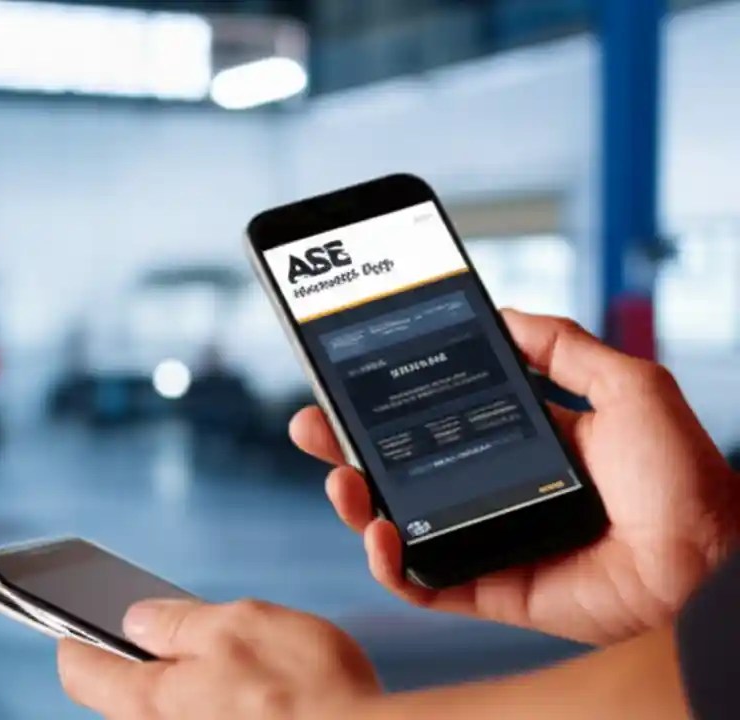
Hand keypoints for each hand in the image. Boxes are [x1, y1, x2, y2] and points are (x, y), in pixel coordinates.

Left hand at [58, 599, 379, 719]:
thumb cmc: (307, 691)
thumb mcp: (238, 625)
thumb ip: (177, 623)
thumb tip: (138, 620)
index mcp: (149, 701)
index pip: (77, 671)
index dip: (75, 637)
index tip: (79, 618)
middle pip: (124, 696)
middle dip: (143, 661)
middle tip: (178, 630)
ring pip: (169, 712)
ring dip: (187, 685)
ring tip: (232, 660)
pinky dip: (219, 704)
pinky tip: (256, 690)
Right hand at [290, 309, 739, 645]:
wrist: (710, 559)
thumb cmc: (685, 477)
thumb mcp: (627, 384)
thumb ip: (563, 346)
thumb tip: (505, 312)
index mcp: (522, 443)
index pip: (436, 418)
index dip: (388, 403)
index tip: (350, 378)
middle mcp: (495, 491)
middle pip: (399, 470)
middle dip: (346, 448)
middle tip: (313, 426)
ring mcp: (488, 541)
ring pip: (397, 526)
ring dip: (354, 503)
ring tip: (340, 479)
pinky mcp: (490, 590)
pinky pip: (423, 583)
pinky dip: (387, 565)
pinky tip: (377, 533)